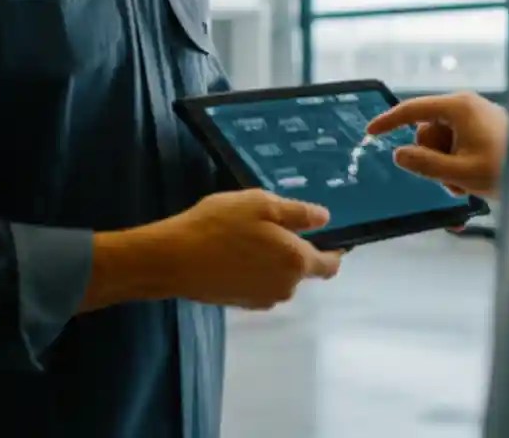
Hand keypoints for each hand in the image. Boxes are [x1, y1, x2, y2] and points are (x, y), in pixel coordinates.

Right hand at [157, 190, 343, 310]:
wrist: (174, 259)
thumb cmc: (219, 226)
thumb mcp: (260, 204)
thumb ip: (298, 213)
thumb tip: (324, 218)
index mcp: (296, 261)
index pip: (330, 265)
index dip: (334, 250)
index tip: (327, 235)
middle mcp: (286, 287)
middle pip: (302, 270)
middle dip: (292, 250)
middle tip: (267, 225)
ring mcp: (264, 299)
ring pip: (279, 277)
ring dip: (272, 261)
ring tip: (246, 238)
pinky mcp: (242, 305)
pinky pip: (260, 284)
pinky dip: (254, 271)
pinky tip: (232, 254)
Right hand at [366, 92, 508, 201]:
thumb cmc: (504, 168)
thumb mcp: (460, 173)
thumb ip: (425, 164)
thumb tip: (399, 154)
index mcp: (459, 107)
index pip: (413, 109)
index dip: (389, 121)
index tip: (371, 132)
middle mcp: (466, 105)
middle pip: (426, 131)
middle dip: (431, 157)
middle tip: (448, 180)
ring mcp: (475, 115)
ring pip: (440, 141)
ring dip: (444, 164)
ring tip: (464, 183)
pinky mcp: (482, 127)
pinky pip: (455, 143)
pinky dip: (456, 162)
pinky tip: (472, 178)